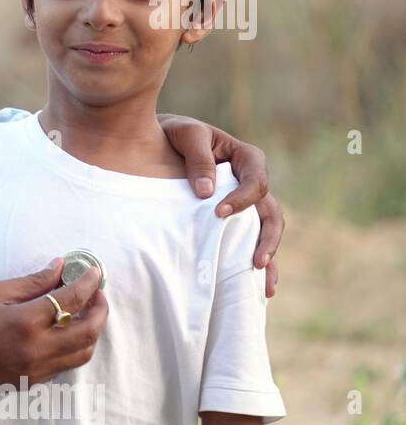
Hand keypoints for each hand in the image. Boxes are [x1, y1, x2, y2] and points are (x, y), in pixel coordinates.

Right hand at [0, 258, 107, 401]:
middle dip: (100, 309)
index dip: (88, 283)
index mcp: (24, 322)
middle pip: (88, 331)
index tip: (93, 272)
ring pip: (83, 353)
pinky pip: (65, 364)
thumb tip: (58, 268)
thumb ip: (30, 282)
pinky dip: (73, 346)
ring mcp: (36, 370)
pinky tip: (65, 332)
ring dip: (92, 331)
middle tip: (98, 293)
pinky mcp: (31, 382)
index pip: (72, 299)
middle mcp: (36, 349)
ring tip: (87, 312)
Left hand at [157, 113, 284, 296]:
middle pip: (270, 213)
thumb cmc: (172, 134)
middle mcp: (250, 183)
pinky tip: (257, 290)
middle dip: (267, 239)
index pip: (255, 181)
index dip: (241, 199)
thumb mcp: (185, 134)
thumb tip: (206, 193)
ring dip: (268, 258)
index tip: (218, 214)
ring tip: (264, 286)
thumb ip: (198, 159)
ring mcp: (243, 205)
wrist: (154, 142)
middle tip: (256, 262)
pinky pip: (247, 243)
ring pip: (264, 232)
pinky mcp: (231, 221)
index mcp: (245, 158)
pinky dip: (254, 264)